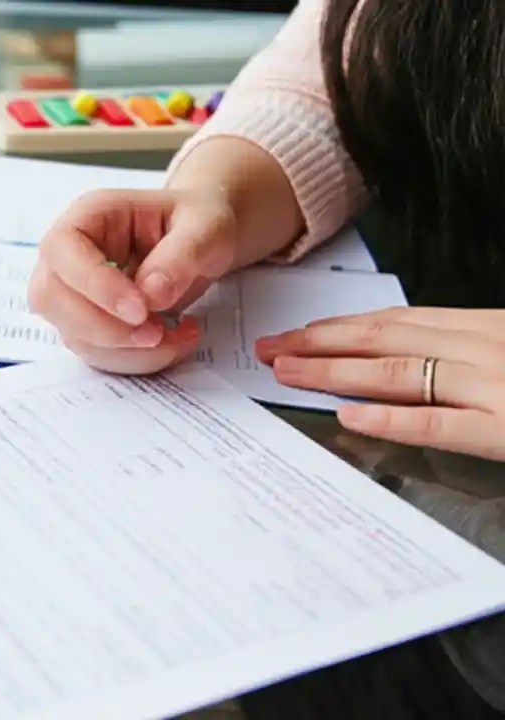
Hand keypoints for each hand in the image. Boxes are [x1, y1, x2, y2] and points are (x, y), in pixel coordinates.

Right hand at [28, 187, 237, 374]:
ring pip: (72, 334)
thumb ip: (181, 255)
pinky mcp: (87, 323)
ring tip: (177, 337)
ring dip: (125, 350)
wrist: (202, 240)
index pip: (62, 250)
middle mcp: (69, 254)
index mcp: (89, 216)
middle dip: (105, 328)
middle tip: (157, 333)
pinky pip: (97, 353)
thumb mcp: (204, 227)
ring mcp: (72, 292)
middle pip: (50, 298)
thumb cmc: (197, 222)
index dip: (94, 285)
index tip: (140, 311)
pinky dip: (135, 359)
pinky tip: (171, 342)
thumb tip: (152, 294)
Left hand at [255, 307, 504, 460]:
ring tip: (288, 374)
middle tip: (271, 350)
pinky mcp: (504, 427)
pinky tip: (349, 417)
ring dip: (334, 372)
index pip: (397, 323)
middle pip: (384, 341)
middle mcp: (481, 349)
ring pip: (397, 373)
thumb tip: (412, 359)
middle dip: (319, 344)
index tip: (300, 333)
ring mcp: (492, 386)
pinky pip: (436, 421)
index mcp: (484, 328)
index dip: (340, 328)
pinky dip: (389, 418)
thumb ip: (464, 353)